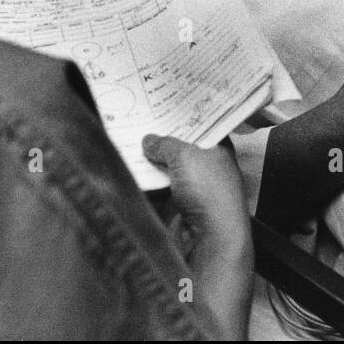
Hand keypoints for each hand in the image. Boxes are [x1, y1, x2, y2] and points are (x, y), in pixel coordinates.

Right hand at [142, 135, 251, 337]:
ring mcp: (191, 187)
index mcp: (219, 148)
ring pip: (165, 168)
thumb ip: (165, 144)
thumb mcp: (185, 156)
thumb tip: (149, 140)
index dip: (181, 116)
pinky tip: (126, 169)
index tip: (160, 105)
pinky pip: (157, 189)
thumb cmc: (209, 190)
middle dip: (159, 139)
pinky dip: (144, 181)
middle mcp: (207, 166)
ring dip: (148, 160)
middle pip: (179, 148)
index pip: (200, 126)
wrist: (212, 239)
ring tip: (124, 140)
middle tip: (135, 121)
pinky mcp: (176, 207)